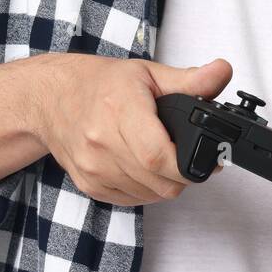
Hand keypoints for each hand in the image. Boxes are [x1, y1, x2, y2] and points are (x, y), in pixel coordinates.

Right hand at [36, 53, 232, 206]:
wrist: (49, 99)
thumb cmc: (97, 85)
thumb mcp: (147, 73)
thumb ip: (189, 80)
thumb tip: (222, 72)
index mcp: (120, 110)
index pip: (158, 155)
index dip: (187, 164)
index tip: (203, 157)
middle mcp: (102, 142)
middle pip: (160, 181)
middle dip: (184, 174)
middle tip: (187, 155)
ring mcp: (93, 168)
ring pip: (150, 195)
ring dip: (165, 182)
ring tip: (163, 156)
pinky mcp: (89, 185)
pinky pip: (132, 199)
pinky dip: (146, 189)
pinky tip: (143, 166)